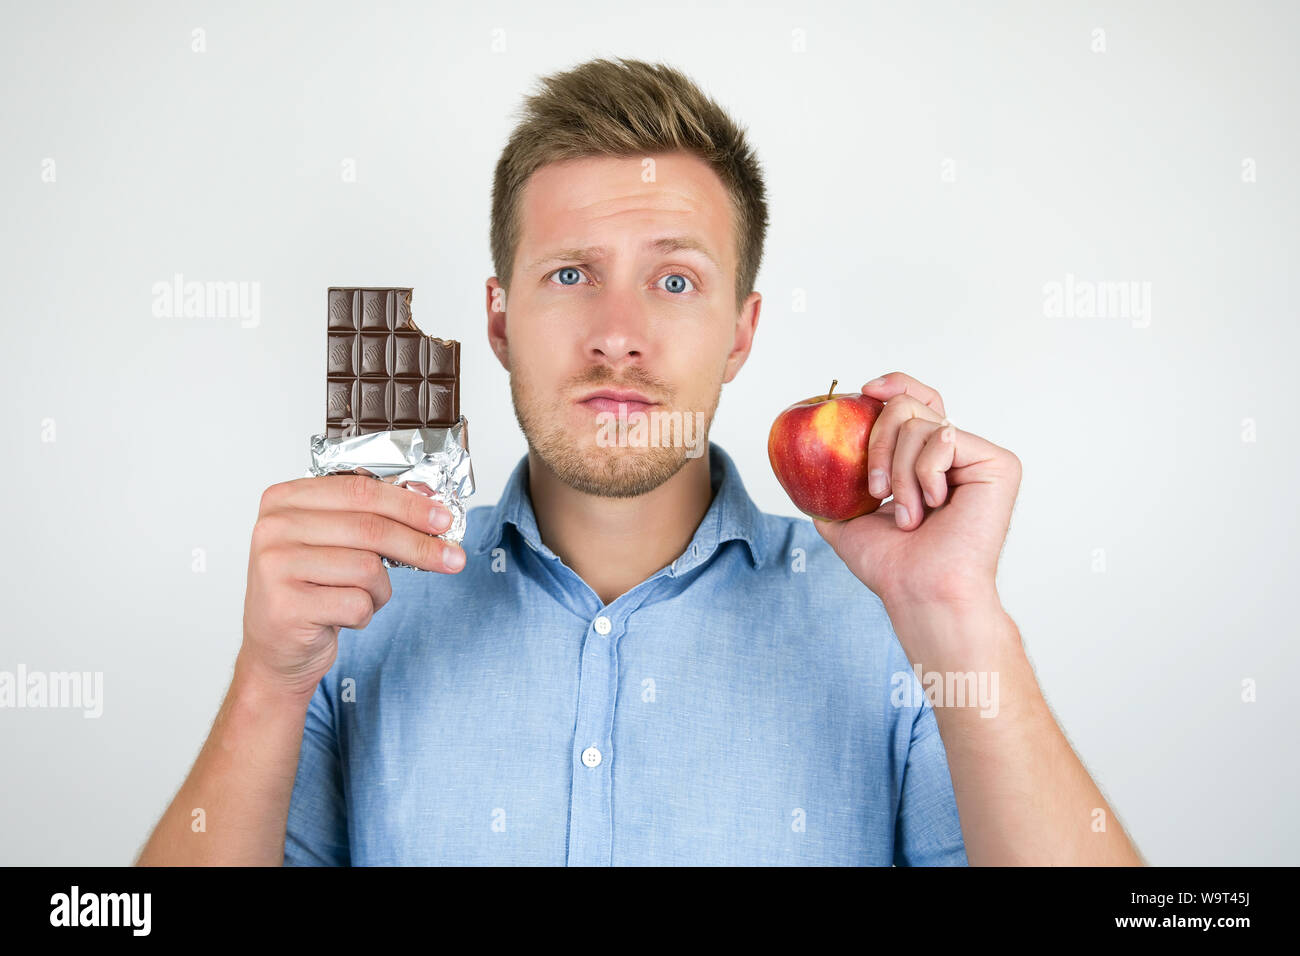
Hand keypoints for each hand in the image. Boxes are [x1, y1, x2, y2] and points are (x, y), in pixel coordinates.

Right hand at [240, 474, 466, 698]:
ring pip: (367, 568)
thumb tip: (435, 517)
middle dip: (420, 545)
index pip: (360, 490)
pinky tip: (342, 617)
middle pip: (369, 527)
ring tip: (361, 598)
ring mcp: (275, 566)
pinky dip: (364, 614)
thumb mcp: (332, 543)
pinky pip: (356, 603)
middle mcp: (273, 527)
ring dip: (380, 591)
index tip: (445, 519)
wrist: (276, 648)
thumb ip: (367, 520)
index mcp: (285, 499)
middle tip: (454, 558)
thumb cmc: (309, 590)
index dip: (409, 504)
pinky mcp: (285, 606)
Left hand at [813, 372, 1021, 612]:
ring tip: (908, 516)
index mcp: (926, 462)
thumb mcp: (847, 522)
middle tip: (876, 490)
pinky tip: (934, 505)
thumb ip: (833, 493)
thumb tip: (809, 472)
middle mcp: (955, 454)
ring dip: (900, 473)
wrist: (919, 590)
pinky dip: (925, 473)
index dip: (894, 385)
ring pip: (919, 423)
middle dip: (878, 444)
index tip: (865, 392)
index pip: (916, 402)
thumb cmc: (891, 566)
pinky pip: (943, 438)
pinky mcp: (998, 462)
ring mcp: (978, 457)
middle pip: (908, 406)